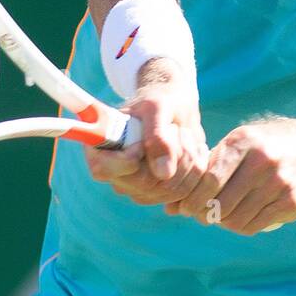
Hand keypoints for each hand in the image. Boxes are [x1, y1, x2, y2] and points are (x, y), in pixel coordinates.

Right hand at [83, 58, 207, 208]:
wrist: (174, 109)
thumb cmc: (158, 101)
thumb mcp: (157, 108)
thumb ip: (157, 136)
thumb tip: (164, 174)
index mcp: (100, 147)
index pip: (103, 169)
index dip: (126, 160)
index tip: (142, 143)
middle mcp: (115, 174)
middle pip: (144, 184)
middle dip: (170, 154)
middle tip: (175, 129)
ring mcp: (136, 188)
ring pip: (168, 190)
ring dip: (187, 159)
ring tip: (184, 135)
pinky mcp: (158, 194)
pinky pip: (183, 193)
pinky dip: (195, 169)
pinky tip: (192, 149)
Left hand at [164, 118, 295, 235]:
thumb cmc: (266, 148)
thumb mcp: (239, 146)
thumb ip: (207, 171)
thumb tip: (170, 208)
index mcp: (243, 142)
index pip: (209, 178)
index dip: (193, 199)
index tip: (185, 208)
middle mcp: (263, 160)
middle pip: (221, 201)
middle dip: (205, 214)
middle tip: (202, 216)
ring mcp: (280, 182)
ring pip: (237, 218)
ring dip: (224, 222)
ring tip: (222, 216)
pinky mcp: (293, 201)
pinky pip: (256, 225)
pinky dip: (243, 226)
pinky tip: (242, 218)